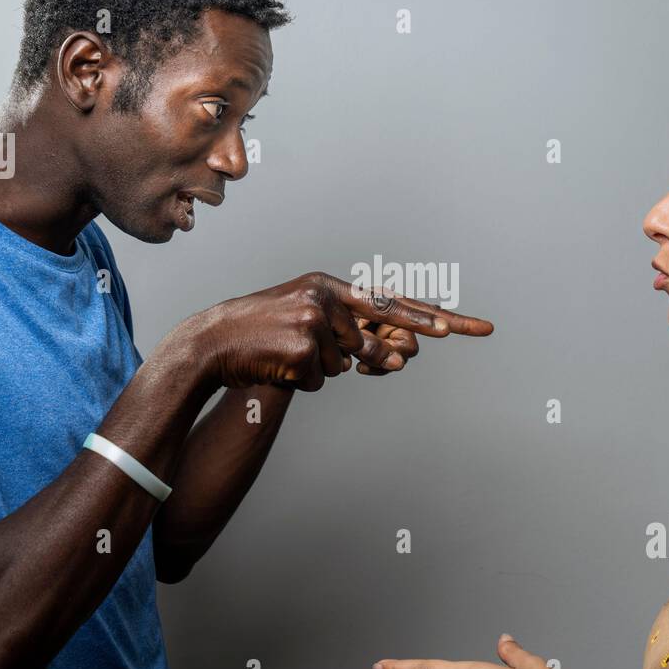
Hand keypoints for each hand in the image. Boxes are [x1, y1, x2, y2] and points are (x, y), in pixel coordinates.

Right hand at [192, 272, 492, 390]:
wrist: (213, 343)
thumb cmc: (263, 333)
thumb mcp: (306, 321)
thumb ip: (348, 333)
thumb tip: (395, 359)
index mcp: (327, 286)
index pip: (386, 302)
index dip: (422, 318)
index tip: (455, 328)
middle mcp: (323, 299)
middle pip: (367, 343)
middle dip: (366, 358)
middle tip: (345, 358)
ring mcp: (312, 324)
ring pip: (342, 366)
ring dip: (317, 371)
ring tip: (284, 356)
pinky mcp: (301, 351)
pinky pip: (320, 381)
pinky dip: (302, 382)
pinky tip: (276, 367)